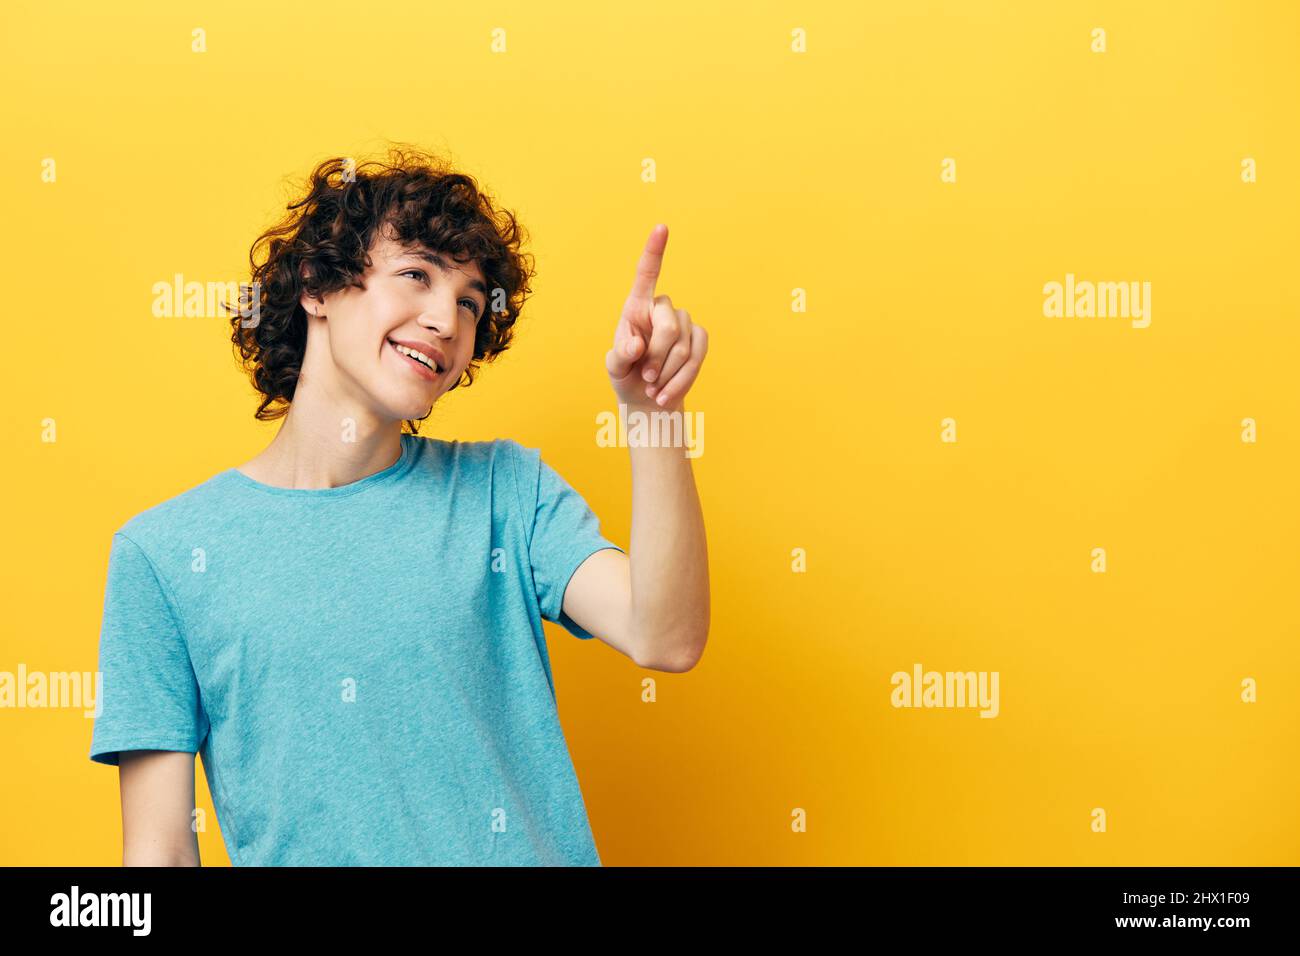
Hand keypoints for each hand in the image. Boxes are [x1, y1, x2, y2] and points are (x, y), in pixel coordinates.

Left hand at [605, 224, 707, 411]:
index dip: (654, 251)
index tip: (662, 227)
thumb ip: (619, 355)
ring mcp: (684, 322)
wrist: (648, 397)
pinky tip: (666, 393)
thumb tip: (636, 345)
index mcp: (636, 307)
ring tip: (652, 388)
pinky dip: (680, 380)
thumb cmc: (626, 376)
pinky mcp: (700, 338)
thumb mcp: (614, 368)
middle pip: (668, 328)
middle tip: (645, 379)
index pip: (646, 275)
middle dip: (656, 359)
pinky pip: (697, 357)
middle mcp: (662, 308)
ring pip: (683, 348)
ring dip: (666, 375)